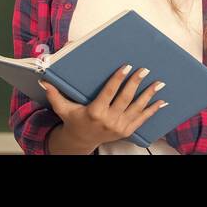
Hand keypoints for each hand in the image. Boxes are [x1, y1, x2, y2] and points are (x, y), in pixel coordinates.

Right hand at [41, 64, 167, 151]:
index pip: (109, 92)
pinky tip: (162, 101)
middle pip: (125, 99)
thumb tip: (44, 80)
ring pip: (137, 108)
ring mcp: (119, 127)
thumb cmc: (74, 120)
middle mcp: (108, 120)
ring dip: (149, 95)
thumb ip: (55, 95)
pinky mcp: (126, 131)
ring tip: (159, 83)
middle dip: (136, 83)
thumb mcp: (63, 109)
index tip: (126, 66)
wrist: (82, 140)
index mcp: (94, 112)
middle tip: (145, 70)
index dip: (118, 79)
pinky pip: (142, 119)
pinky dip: (153, 110)